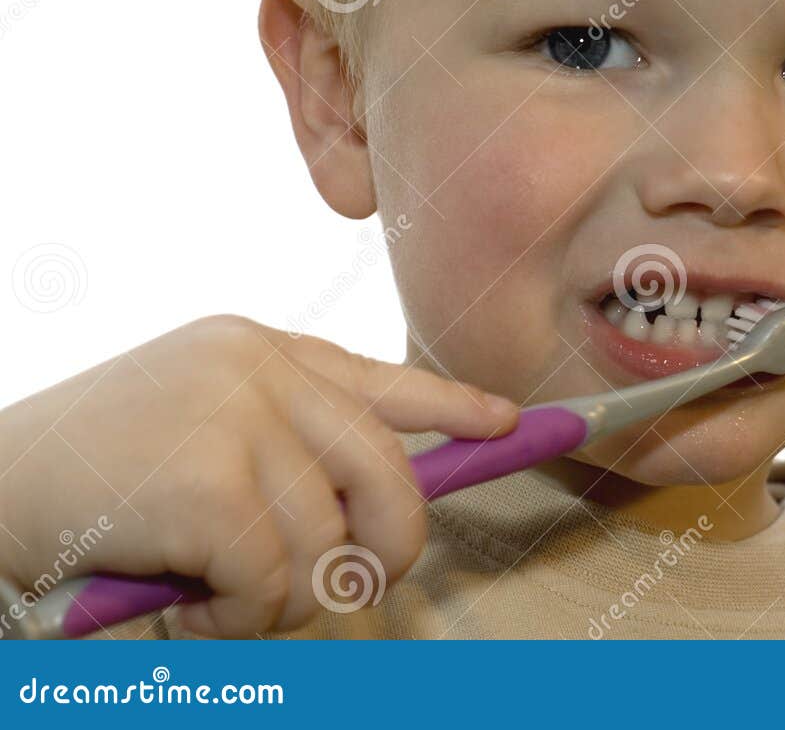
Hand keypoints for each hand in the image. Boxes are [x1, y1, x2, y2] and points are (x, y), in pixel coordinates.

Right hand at [0, 314, 517, 636]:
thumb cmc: (91, 477)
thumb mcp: (197, 430)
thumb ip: (284, 446)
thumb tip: (382, 500)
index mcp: (260, 350)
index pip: (383, 378)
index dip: (453, 408)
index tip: (507, 424)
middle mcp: (260, 369)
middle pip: (389, 471)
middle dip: (388, 547)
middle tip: (353, 585)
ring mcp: (237, 418)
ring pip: (330, 544)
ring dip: (281, 601)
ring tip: (214, 597)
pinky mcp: (211, 483)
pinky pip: (275, 583)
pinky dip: (236, 620)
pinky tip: (183, 606)